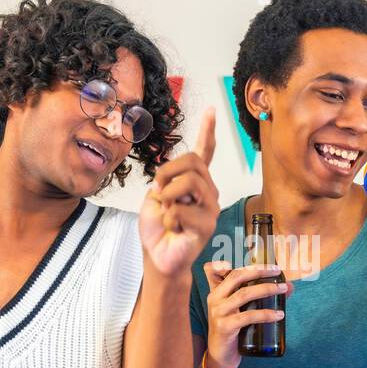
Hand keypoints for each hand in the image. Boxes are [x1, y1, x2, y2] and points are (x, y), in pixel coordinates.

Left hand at [139, 106, 219, 276]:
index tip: (211, 111)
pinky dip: (167, 218)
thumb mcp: (155, 195)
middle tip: (159, 193)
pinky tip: (173, 228)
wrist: (158, 256)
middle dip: (167, 173)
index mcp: (195, 181)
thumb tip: (175, 178)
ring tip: (166, 212)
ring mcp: (211, 207)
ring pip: (189, 182)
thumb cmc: (157, 229)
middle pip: (192, 161)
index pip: (204, 151)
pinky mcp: (207, 224)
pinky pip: (181, 209)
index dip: (207, 130)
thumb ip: (167, 180)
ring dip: (167, 196)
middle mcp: (208, 191)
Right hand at [201, 260, 291, 367]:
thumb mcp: (240, 310)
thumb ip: (258, 297)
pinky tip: (279, 314)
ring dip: (267, 289)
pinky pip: (248, 316)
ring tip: (283, 289)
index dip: (224, 263)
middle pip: (236, 276)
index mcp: (216, 291)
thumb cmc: (233, 329)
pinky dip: (266, 314)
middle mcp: (214, 298)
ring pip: (244, 294)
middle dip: (259, 271)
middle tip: (277, 271)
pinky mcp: (225, 327)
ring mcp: (218, 312)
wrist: (220, 355)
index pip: (214, 270)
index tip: (246, 261)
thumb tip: (289, 286)